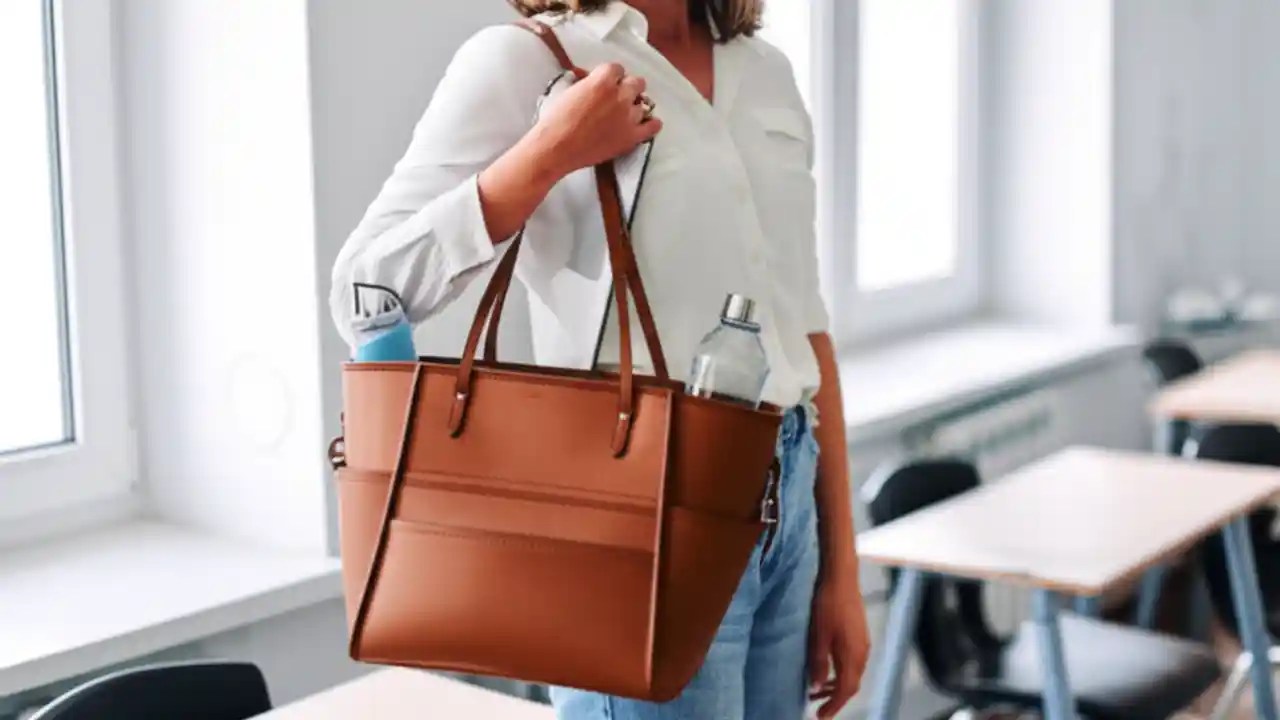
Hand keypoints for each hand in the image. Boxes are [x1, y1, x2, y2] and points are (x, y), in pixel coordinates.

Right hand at [529, 63, 662, 178]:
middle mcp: (620, 95)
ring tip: (624, 115)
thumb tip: (588, 79)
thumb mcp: (567, 90)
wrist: (555, 148)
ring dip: (634, 107)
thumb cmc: (554, 120)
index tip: (607, 83)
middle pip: (637, 82)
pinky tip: (644, 124)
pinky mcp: (632, 137)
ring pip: (644, 104)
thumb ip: (585, 82)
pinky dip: (650, 124)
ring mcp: (629, 116)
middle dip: (627, 88)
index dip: (612, 77)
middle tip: (618, 97)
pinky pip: (653, 126)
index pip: (617, 68)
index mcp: (602, 80)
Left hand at [808, 569, 871, 718]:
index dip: (833, 706)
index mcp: (853, 656)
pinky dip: (840, 673)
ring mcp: (863, 644)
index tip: (820, 717)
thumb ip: (818, 664)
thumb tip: (816, 688)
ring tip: (817, 689)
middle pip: (852, 685)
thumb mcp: (818, 636)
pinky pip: (852, 663)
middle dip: (835, 699)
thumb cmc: (827, 605)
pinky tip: (827, 667)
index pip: (846, 691)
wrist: (841, 578)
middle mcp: (862, 654)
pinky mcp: (859, 635)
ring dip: (837, 686)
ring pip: (852, 674)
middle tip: (817, 707)